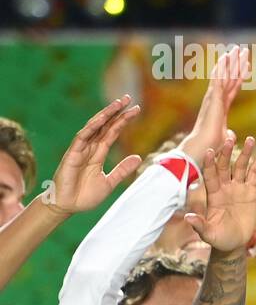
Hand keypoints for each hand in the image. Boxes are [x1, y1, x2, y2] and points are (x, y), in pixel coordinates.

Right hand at [43, 96, 142, 215]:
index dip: (123, 120)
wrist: (67, 206)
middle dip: (116, 112)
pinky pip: (81, 138)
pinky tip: (100, 119)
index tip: (135, 109)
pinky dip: (90, 128)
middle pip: (104, 125)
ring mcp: (80, 150)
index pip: (112, 132)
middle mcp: (89, 148)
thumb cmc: (85, 195)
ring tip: (117, 104)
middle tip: (128, 98)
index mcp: (98, 153)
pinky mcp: (71, 155)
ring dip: (105, 115)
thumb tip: (139, 157)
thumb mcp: (110, 182)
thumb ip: (122, 169)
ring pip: (93, 127)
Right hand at [177, 48, 244, 161]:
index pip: (232, 87)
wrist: (204, 146)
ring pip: (223, 75)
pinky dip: (222, 68)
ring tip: (238, 49)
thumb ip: (227, 132)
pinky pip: (218, 79)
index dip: (239, 76)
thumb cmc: (212, 144)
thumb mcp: (224, 136)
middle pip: (228, 77)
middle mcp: (216, 98)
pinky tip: (226, 57)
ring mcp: (214, 97)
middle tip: (242, 50)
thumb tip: (230, 135)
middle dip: (236, 64)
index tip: (246, 66)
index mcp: (221, 106)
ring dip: (231, 62)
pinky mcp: (213, 98)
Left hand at [186, 135, 255, 252]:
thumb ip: (199, 224)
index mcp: (212, 194)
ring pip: (241, 166)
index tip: (210, 151)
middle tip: (230, 138)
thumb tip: (188, 217)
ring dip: (245, 152)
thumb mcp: (208, 233)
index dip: (210, 164)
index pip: (210, 175)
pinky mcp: (251, 190)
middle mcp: (224, 187)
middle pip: (225, 166)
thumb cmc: (219, 238)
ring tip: (251, 139)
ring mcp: (238, 187)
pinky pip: (255, 173)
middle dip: (227, 152)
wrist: (235, 242)